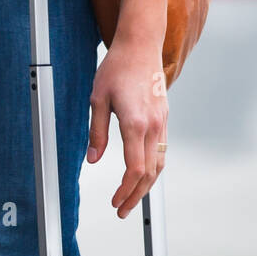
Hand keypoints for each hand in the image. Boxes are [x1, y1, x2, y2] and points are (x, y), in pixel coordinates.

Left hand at [86, 34, 168, 218]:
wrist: (141, 44)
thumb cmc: (117, 68)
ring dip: (147, 185)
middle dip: (136, 196)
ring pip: (159, 164)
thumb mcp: (97, 99)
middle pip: (150, 173)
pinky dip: (153, 167)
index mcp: (134, 122)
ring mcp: (162, 121)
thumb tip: (92, 160)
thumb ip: (97, 132)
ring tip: (133, 198)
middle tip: (122, 211)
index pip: (134, 169)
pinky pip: (162, 150)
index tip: (114, 202)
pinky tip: (143, 173)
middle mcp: (153, 125)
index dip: (125, 191)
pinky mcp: (164, 117)